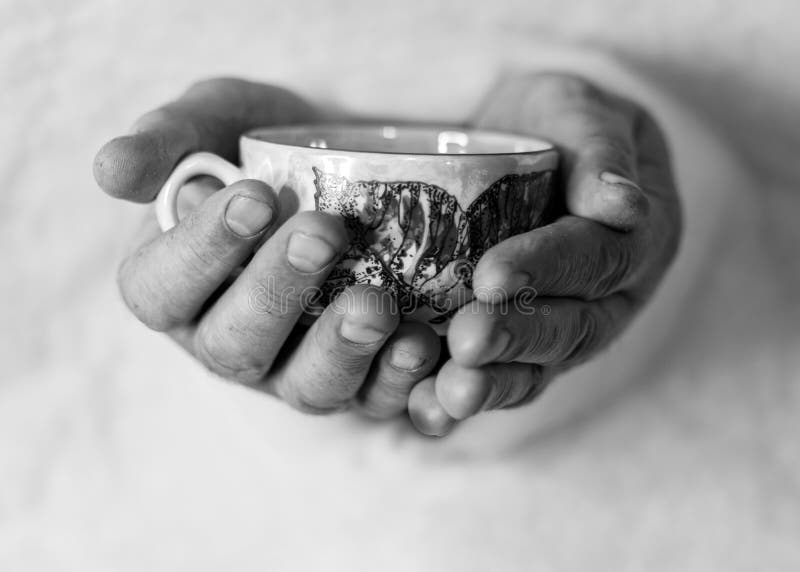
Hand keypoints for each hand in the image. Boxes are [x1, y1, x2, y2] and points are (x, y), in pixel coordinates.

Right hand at [94, 78, 440, 418]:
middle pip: (235, 345)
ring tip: (375, 303)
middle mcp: (225, 339)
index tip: (256, 197)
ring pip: (305, 388)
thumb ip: (168, 139)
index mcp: (174, 286)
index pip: (163, 288)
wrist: (347, 169)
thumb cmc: (266, 148)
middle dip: (278, 291)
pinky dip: (398, 379)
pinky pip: (373, 398)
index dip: (203, 250)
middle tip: (323, 232)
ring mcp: (292, 368)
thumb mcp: (215, 120)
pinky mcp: (355, 379)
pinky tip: (423, 342)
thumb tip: (109, 169)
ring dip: (341, 350)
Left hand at [406, 72, 682, 435]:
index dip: (550, 268)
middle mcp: (610, 297)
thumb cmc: (554, 123)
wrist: (526, 153)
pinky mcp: (524, 349)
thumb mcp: (577, 111)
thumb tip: (622, 204)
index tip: (491, 275)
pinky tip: (428, 409)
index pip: (600, 258)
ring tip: (450, 394)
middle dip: (518, 337)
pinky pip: (503, 381)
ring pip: (540, 369)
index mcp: (638, 237)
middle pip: (572, 327)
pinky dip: (468, 400)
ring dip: (496, 385)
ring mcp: (567, 329)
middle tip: (466, 341)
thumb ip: (600, 148)